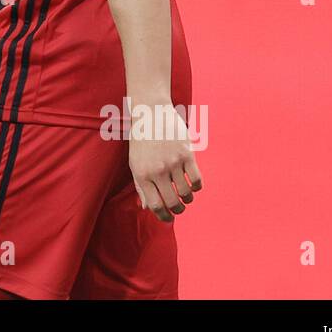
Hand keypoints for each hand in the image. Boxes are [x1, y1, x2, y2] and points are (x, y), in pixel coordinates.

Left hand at [127, 106, 202, 222]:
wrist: (151, 112)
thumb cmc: (141, 139)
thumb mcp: (135, 163)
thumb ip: (140, 186)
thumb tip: (146, 208)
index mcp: (142, 174)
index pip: (155, 205)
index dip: (163, 216)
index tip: (168, 218)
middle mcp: (157, 171)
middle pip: (173, 203)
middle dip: (178, 211)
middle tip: (180, 210)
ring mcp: (173, 163)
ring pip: (186, 194)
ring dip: (188, 200)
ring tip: (186, 197)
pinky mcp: (187, 154)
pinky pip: (196, 180)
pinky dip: (197, 187)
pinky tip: (192, 185)